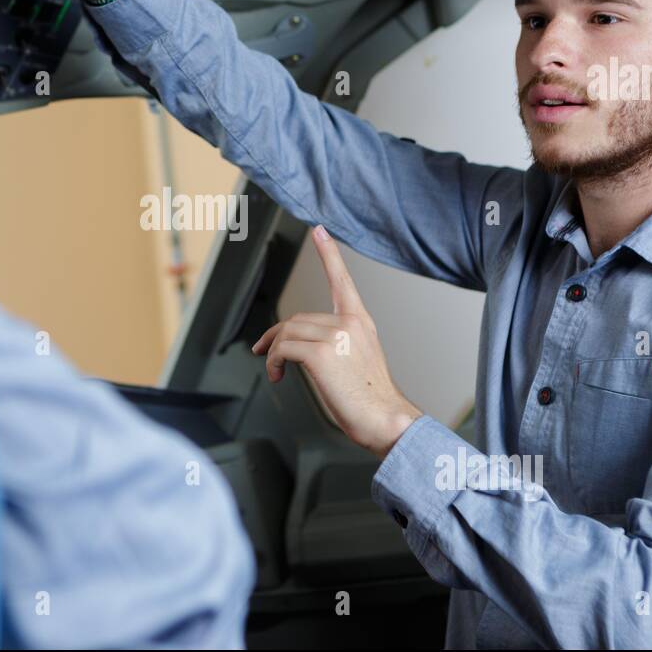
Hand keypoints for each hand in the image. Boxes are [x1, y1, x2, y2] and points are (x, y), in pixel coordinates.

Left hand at [251, 226, 422, 457]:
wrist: (386, 420)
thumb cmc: (371, 399)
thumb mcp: (358, 360)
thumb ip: (337, 343)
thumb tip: (301, 346)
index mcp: (361, 322)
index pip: (342, 280)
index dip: (328, 254)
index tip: (319, 231)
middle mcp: (350, 323)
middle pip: (298, 318)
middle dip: (276, 335)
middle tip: (265, 352)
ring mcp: (336, 336)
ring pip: (288, 332)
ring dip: (274, 352)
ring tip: (277, 370)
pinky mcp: (322, 353)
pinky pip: (284, 348)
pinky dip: (274, 361)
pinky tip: (279, 375)